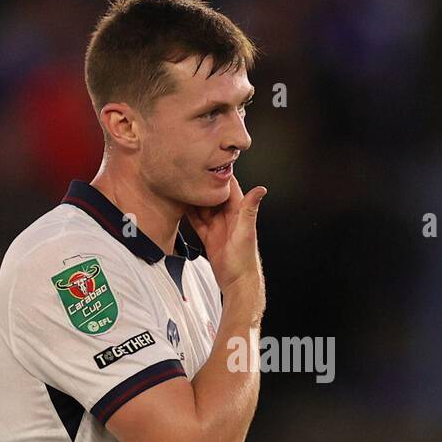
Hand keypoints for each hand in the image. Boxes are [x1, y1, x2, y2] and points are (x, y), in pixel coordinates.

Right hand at [185, 174, 266, 294]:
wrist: (238, 283)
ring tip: (180, 184)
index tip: (209, 158)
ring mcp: (218, 226)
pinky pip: (197, 221)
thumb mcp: (246, 232)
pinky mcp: (210, 236)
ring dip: (193, 197)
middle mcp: (228, 216)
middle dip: (202, 183)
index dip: (219, 173)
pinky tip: (180, 205)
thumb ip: (250, 210)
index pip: (229, 186)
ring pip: (203, 206)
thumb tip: (261, 189)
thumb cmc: (244, 261)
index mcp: (238, 212)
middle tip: (187, 170)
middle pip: (212, 194)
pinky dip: (189, 213)